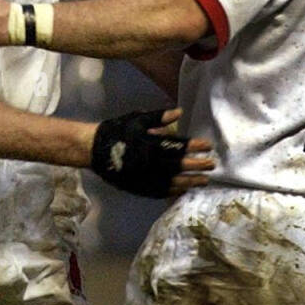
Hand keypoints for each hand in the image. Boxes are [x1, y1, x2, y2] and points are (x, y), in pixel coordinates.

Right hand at [91, 108, 213, 197]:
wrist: (92, 149)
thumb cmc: (117, 130)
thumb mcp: (137, 119)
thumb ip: (159, 117)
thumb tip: (179, 112)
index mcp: (149, 144)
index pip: (177, 146)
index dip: (194, 146)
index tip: (208, 146)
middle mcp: (148, 163)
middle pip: (178, 166)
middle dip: (197, 165)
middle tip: (212, 165)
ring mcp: (143, 177)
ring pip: (171, 182)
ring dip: (189, 181)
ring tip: (203, 181)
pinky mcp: (137, 187)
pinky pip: (159, 192)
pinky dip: (173, 191)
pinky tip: (183, 189)